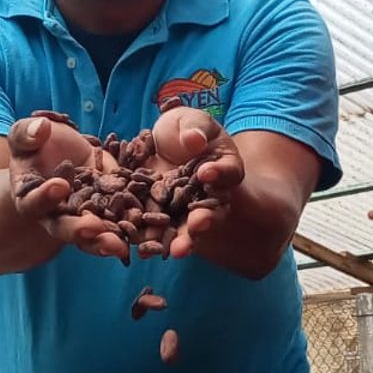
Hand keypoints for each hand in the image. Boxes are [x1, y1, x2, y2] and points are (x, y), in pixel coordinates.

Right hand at [6, 114, 128, 257]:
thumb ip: (28, 134)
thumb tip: (41, 128)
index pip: (34, 201)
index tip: (59, 186)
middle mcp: (55, 214)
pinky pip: (117, 224)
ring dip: (105, 241)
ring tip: (120, 246)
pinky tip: (143, 234)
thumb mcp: (26, 136)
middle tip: (93, 228)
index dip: (45, 197)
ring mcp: (82, 216)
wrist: (59, 153)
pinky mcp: (106, 210)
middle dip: (78, 230)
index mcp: (30, 197)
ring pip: (92, 235)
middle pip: (64, 227)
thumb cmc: (36, 145)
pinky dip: (129, 230)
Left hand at [147, 106, 242, 256]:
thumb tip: (193, 140)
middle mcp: (209, 196)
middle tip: (200, 224)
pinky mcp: (161, 216)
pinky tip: (145, 248)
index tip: (207, 172)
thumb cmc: (186, 129)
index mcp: (224, 169)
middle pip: (211, 210)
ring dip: (183, 240)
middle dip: (205, 219)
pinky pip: (160, 230)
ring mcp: (185, 209)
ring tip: (177, 251)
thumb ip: (194, 128)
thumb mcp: (191, 121)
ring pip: (187, 227)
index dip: (219, 173)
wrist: (165, 145)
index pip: (227, 172)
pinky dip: (154, 240)